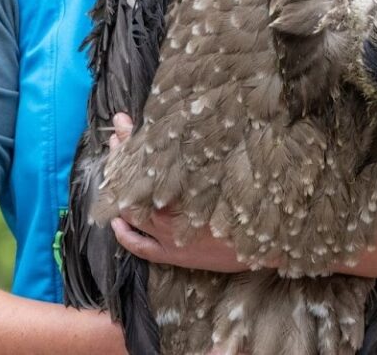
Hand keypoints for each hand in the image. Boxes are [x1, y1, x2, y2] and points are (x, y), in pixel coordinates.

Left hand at [106, 113, 267, 273]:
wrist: (264, 245)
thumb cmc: (249, 206)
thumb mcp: (228, 173)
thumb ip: (204, 157)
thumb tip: (190, 130)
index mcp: (181, 188)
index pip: (145, 160)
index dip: (132, 140)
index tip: (124, 121)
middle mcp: (167, 211)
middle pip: (133, 181)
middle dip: (123, 156)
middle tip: (117, 134)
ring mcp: (166, 235)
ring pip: (130, 212)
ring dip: (117, 191)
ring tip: (112, 169)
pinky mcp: (171, 255)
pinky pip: (139, 246)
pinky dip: (125, 234)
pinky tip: (117, 222)